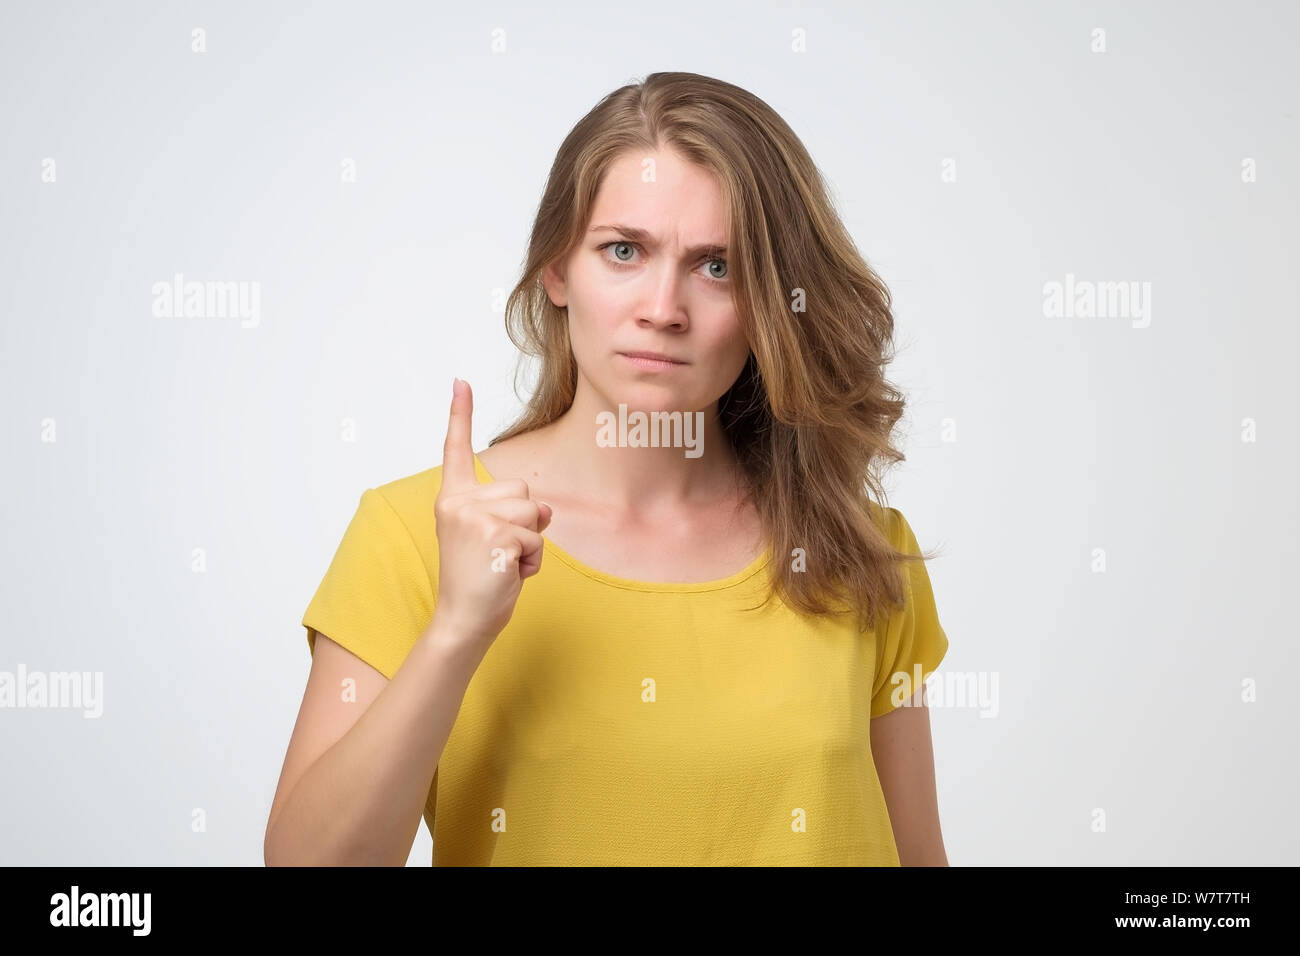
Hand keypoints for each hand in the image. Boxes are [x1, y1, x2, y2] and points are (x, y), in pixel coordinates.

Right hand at [430, 379, 551, 653]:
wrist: (464, 619)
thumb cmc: (480, 578)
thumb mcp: (491, 536)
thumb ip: (510, 511)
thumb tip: (546, 509)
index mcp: (452, 498)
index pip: (456, 450)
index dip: (459, 414)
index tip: (460, 382)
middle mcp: (458, 502)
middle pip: (523, 490)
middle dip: (526, 522)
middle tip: (499, 552)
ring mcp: (474, 517)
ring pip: (535, 513)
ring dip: (531, 542)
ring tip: (504, 562)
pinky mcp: (494, 535)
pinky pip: (537, 538)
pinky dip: (532, 561)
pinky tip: (509, 573)